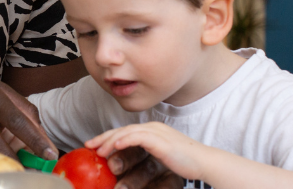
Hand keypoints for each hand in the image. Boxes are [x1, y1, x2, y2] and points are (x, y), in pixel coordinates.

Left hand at [88, 123, 207, 183]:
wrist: (203, 162)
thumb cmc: (185, 162)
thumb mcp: (162, 157)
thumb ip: (147, 156)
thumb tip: (131, 165)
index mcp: (151, 131)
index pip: (125, 131)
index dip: (108, 137)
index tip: (94, 145)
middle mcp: (152, 128)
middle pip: (122, 130)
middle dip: (103, 137)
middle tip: (89, 145)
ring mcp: (156, 132)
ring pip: (126, 133)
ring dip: (110, 141)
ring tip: (98, 150)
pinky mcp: (160, 140)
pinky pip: (138, 138)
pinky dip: (125, 140)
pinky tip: (115, 147)